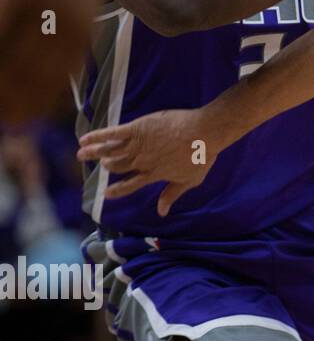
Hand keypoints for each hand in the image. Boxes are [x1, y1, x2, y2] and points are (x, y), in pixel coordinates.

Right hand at [76, 108, 223, 215]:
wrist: (205, 132)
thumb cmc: (202, 155)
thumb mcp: (190, 180)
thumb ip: (173, 194)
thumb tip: (163, 212)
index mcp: (153, 174)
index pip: (130, 185)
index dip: (117, 191)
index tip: (107, 193)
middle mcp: (141, 162)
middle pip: (117, 166)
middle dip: (105, 166)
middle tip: (99, 165)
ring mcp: (138, 145)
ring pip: (110, 151)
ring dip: (94, 152)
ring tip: (81, 153)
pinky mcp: (137, 129)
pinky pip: (112, 133)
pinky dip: (97, 136)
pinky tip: (85, 138)